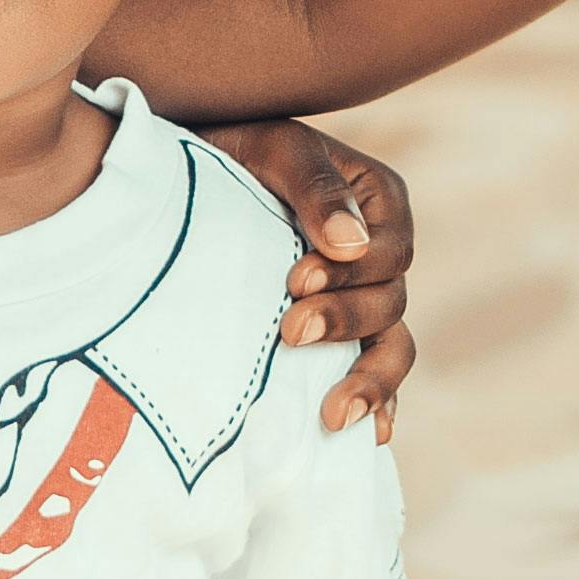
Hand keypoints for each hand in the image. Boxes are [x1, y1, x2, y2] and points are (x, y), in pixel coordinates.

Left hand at [207, 121, 416, 436]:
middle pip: (391, 303)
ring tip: (335, 414)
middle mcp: (378, 252)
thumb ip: (314, 188)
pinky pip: (370, 369)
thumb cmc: (234, 144)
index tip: (295, 281)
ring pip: (391, 345)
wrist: (187, 175)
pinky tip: (368, 434)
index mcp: (379, 201)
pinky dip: (376, 400)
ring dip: (370, 381)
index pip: (390, 252)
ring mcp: (359, 295)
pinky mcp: (336, 330)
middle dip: (345, 323)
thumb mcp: (272, 147)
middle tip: (290, 332)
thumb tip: (352, 245)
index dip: (351, 275)